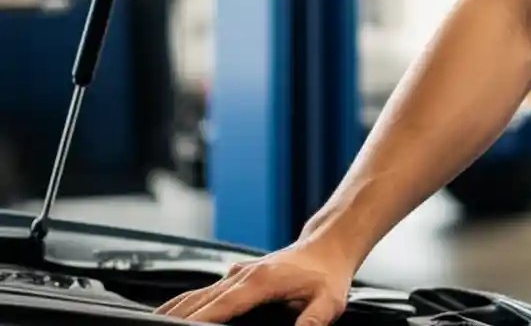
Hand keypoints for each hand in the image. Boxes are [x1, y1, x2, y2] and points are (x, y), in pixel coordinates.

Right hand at [155, 238, 355, 325]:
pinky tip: (166, 318)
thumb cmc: (327, 275)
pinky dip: (180, 307)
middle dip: (173, 323)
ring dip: (169, 314)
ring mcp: (234, 275)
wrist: (326, 247)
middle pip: (194, 303)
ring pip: (191, 296)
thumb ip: (312, 321)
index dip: (196, 324)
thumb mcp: (328, 302)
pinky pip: (198, 294)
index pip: (218, 308)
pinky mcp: (233, 278)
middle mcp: (239, 276)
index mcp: (259, 282)